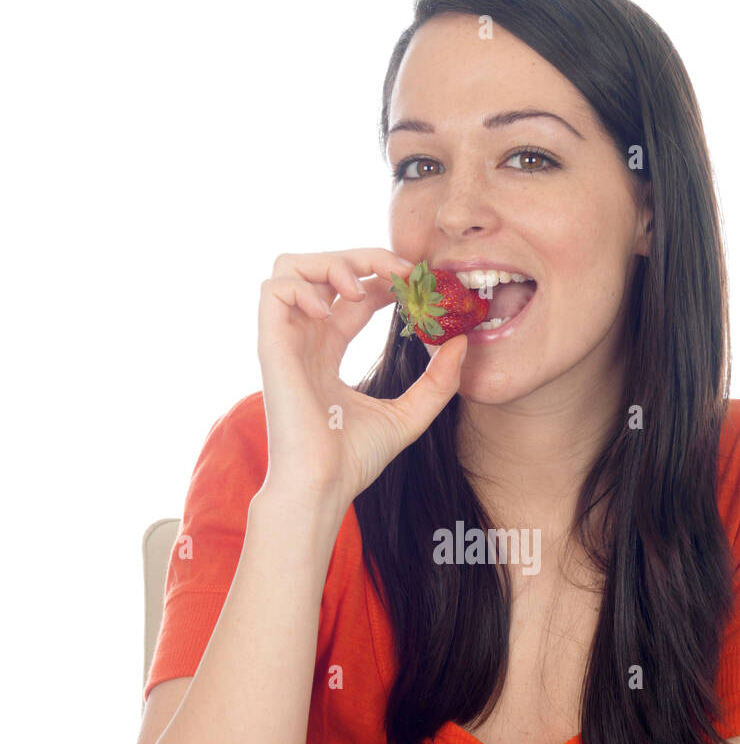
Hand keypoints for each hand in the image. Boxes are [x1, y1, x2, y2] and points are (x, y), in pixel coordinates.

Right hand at [256, 247, 467, 504]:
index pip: (353, 293)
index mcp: (329, 351)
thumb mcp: (409, 415)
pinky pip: (274, 288)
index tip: (417, 282)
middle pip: (326, 268)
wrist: (322, 486)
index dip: (383, 276)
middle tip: (402, 271)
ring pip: (293, 266)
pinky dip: (304, 284)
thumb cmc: (354, 460)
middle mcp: (305, 339)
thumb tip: (463, 342)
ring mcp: (286, 339)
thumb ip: (437, 382)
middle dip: (365, 257)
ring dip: (331, 262)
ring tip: (363, 288)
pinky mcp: (271, 345)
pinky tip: (332, 308)